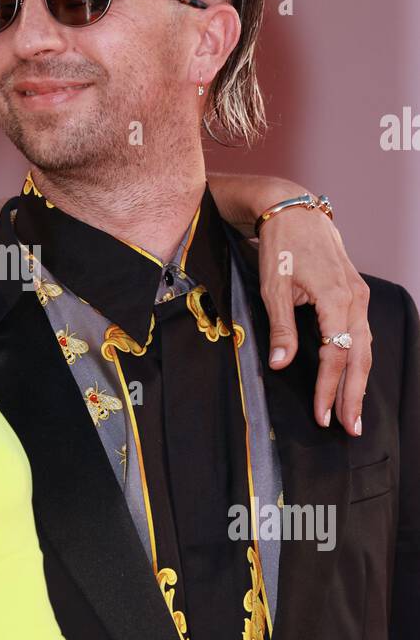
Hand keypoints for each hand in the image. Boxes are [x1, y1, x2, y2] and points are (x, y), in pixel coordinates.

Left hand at [257, 208, 370, 434]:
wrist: (293, 211)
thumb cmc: (281, 246)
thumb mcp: (273, 288)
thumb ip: (281, 328)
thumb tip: (280, 364)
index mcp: (335, 298)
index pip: (336, 354)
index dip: (329, 388)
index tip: (322, 415)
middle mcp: (355, 298)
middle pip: (359, 356)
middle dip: (353, 395)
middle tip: (349, 428)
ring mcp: (359, 295)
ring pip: (365, 346)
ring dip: (358, 381)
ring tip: (353, 412)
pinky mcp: (355, 292)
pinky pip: (362, 333)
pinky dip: (358, 359)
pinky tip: (352, 377)